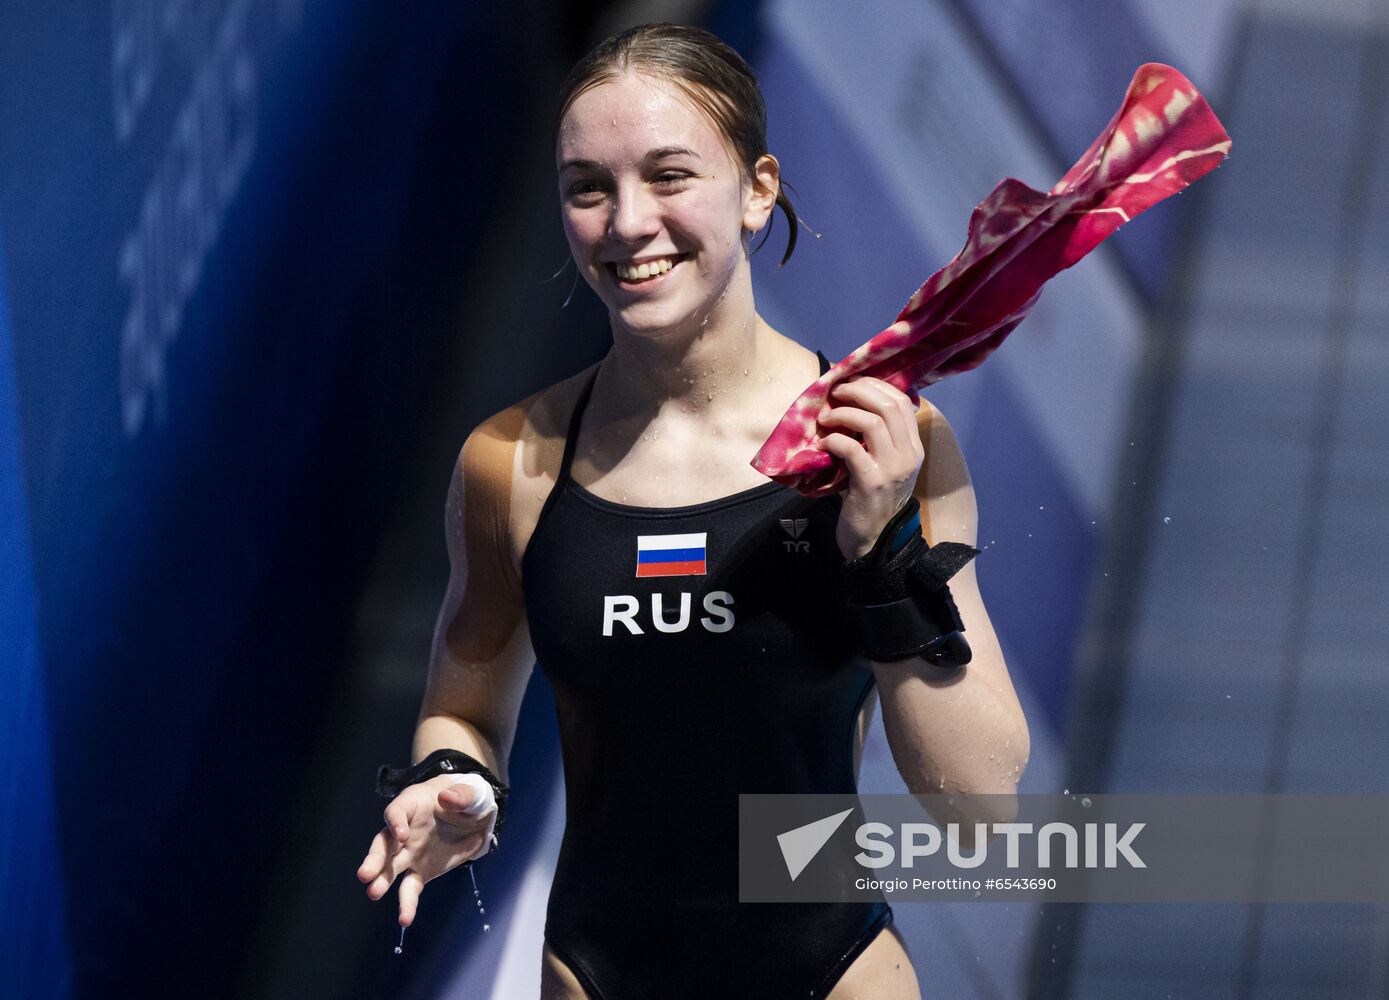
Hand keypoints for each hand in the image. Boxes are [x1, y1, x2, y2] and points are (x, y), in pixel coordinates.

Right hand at [357, 773, 496, 926]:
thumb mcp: (471, 793)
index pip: (397, 812)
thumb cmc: (469, 800)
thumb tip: (446, 798)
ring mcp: (410, 853)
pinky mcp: (421, 871)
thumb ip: (461, 795)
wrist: (476, 819)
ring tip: (373, 893)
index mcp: (413, 805)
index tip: (399, 835)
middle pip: (384, 844)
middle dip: (375, 858)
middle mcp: (405, 830)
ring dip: (381, 880)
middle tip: (365, 874)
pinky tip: (405, 918)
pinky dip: (407, 903)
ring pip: (390, 868)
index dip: (395, 822)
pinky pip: (410, 888)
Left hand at [816, 376, 924, 560]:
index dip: (875, 385)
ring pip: (872, 422)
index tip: (852, 383)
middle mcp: (909, 454)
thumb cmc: (872, 498)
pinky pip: (852, 448)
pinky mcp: (872, 482)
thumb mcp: (883, 464)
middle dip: (858, 391)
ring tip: (826, 418)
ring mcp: (892, 469)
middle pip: (889, 405)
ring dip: (844, 413)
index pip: (902, 401)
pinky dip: (834, 439)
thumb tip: (852, 403)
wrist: (874, 539)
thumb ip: (876, 438)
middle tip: (836, 392)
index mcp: (914, 447)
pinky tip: (823, 443)